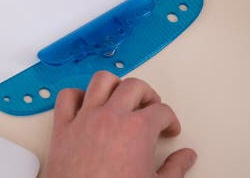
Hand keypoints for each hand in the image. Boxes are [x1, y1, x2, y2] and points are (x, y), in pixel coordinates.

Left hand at [43, 72, 195, 177]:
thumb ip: (175, 169)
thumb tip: (186, 157)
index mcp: (138, 129)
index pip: (162, 111)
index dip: (170, 119)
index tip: (169, 128)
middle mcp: (111, 116)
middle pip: (134, 86)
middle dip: (148, 94)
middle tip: (151, 108)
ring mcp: (85, 118)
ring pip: (101, 80)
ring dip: (114, 85)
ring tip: (121, 98)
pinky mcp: (63, 126)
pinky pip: (67, 97)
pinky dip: (77, 95)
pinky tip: (86, 104)